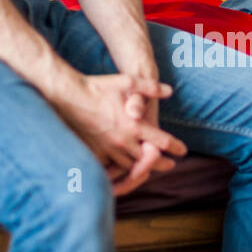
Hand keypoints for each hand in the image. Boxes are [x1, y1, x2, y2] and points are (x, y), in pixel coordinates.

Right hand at [52, 73, 187, 196]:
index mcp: (134, 125)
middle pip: (147, 159)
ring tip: (148, 169)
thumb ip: (151, 87)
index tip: (182, 151)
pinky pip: (110, 167)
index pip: (161, 141)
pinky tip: (124, 169)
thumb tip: (169, 91)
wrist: (69, 96)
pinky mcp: (95, 152)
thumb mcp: (128, 81)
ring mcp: (108, 148)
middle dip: (160, 163)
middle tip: (169, 166)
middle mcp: (123, 140)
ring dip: (141, 168)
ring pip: (130, 166)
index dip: (174, 147)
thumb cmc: (99, 86)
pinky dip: (120, 170)